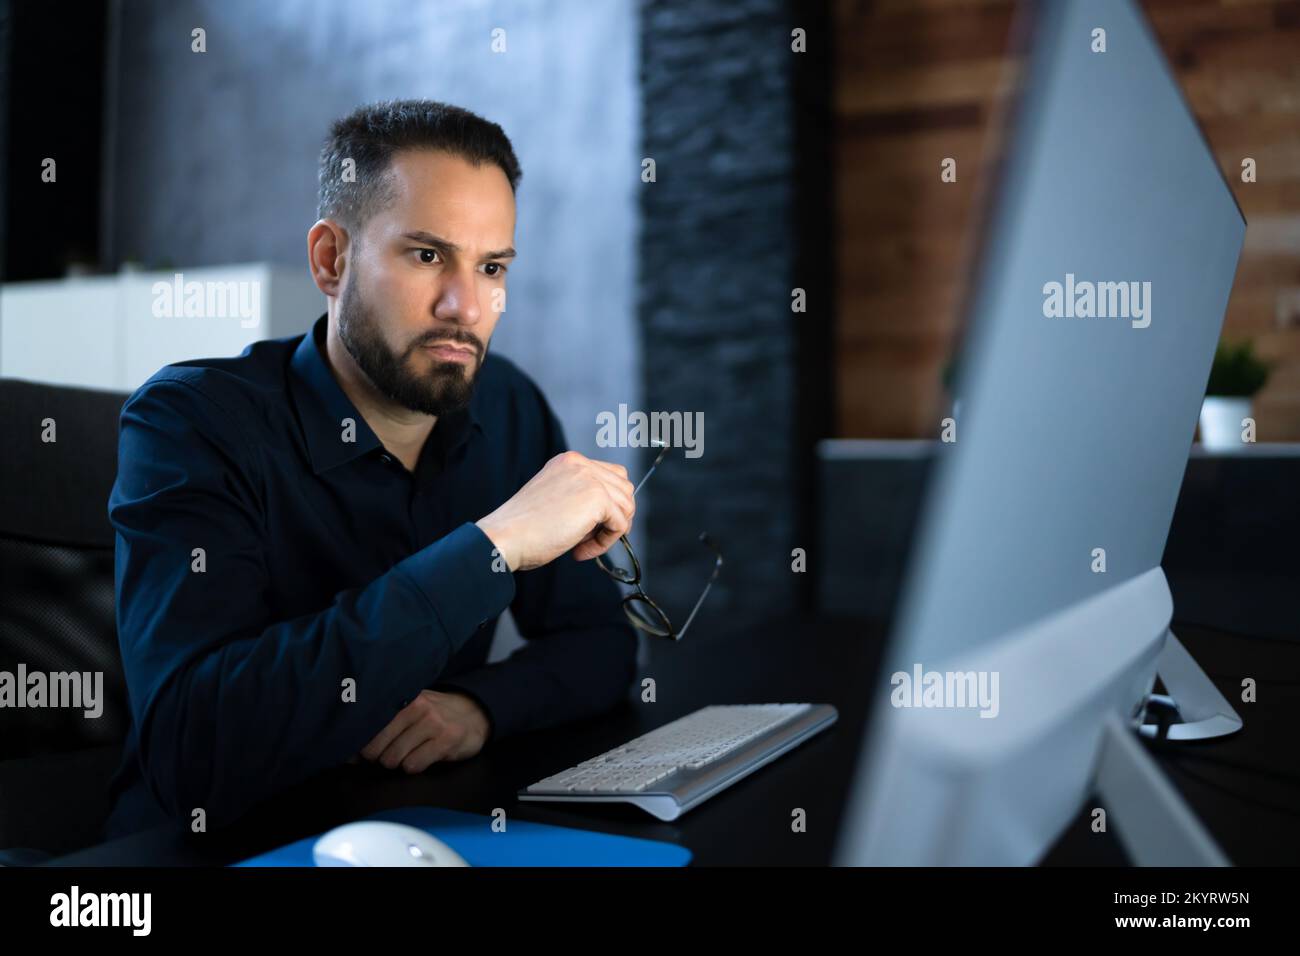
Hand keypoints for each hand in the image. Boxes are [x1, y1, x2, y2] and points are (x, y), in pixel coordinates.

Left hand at [357, 690, 490, 772]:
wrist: (474, 713)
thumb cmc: (433, 717)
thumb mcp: (409, 712)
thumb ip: (382, 727)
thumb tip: (349, 756)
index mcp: (402, 698)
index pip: (368, 726)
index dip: (359, 747)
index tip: (358, 755)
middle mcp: (416, 707)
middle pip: (375, 749)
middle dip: (380, 759)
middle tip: (391, 755)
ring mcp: (433, 722)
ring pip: (393, 758)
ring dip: (399, 764)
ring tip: (411, 754)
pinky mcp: (447, 739)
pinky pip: (414, 765)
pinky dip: (415, 767)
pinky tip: (424, 757)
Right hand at [476, 450, 634, 571]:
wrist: (505, 537)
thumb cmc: (523, 528)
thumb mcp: (556, 500)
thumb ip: (581, 498)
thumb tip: (612, 514)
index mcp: (569, 462)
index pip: (611, 476)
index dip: (607, 505)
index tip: (588, 527)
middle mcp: (581, 464)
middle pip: (625, 488)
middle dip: (614, 516)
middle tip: (589, 538)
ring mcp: (590, 478)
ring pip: (627, 506)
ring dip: (610, 532)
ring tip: (582, 545)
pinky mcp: (596, 498)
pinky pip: (620, 524)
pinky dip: (605, 543)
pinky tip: (580, 550)